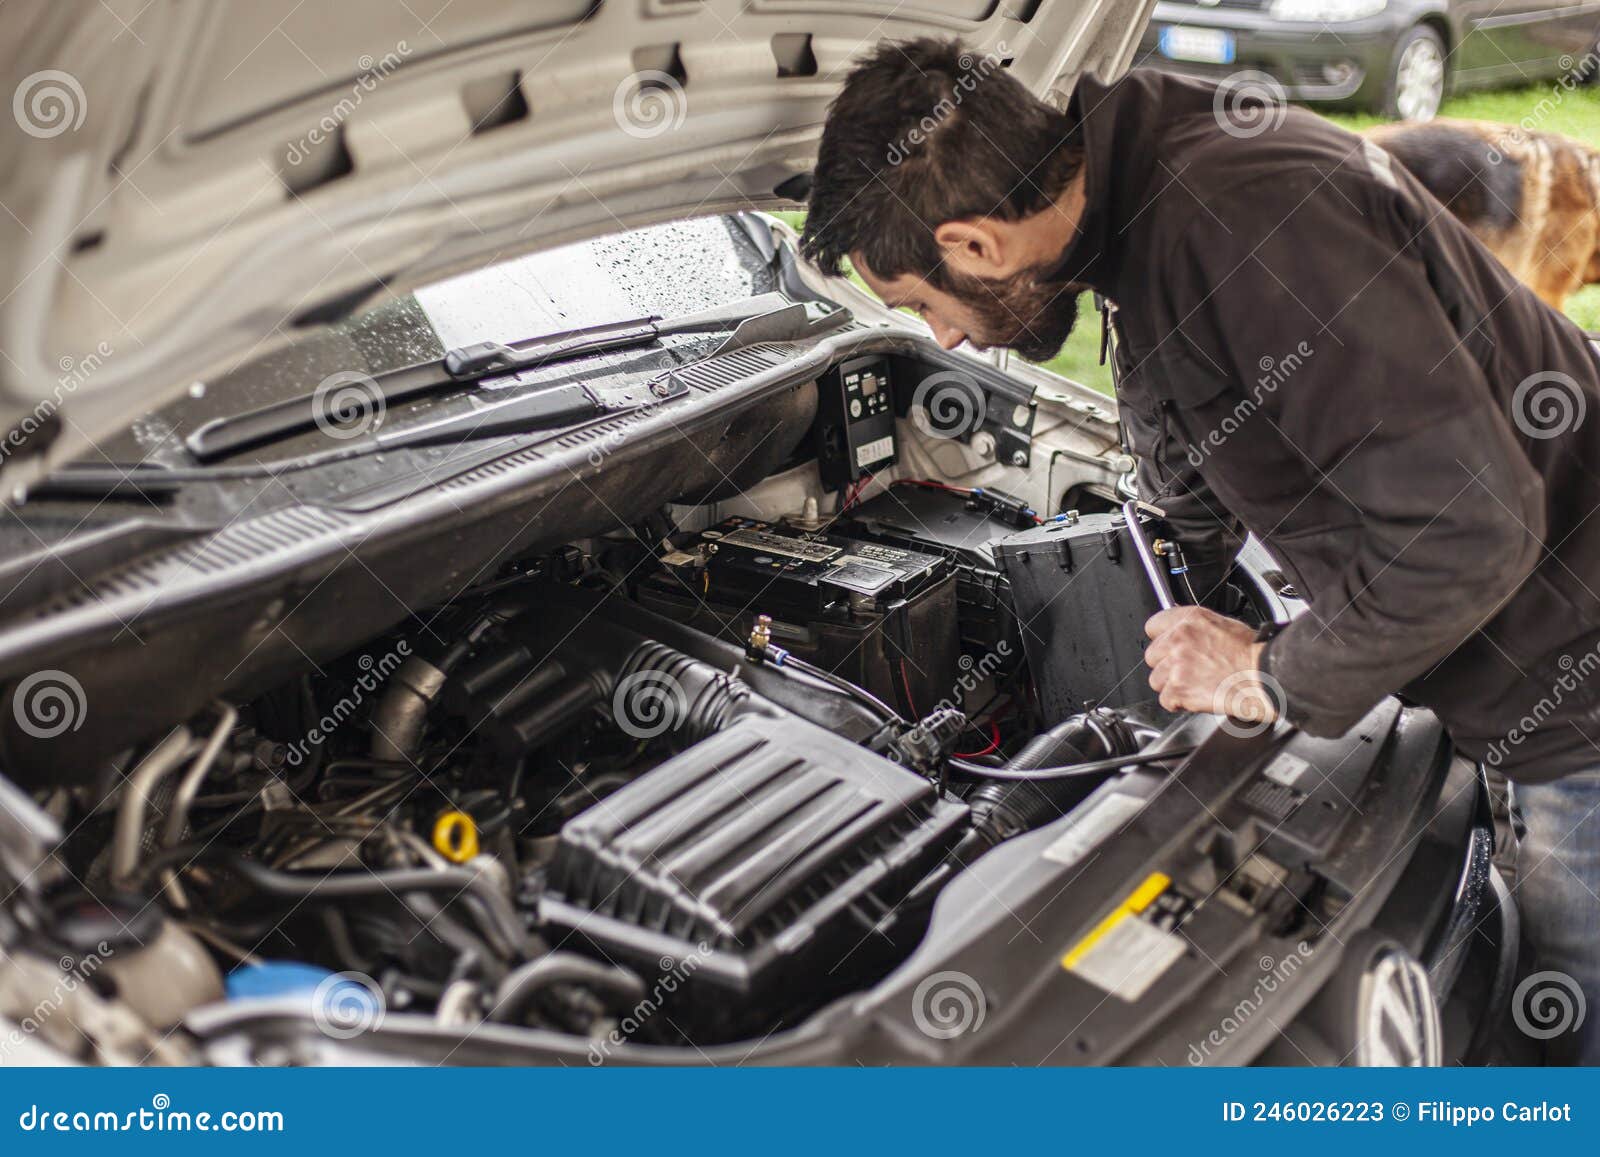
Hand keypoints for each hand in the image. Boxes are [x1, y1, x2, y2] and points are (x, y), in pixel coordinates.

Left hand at [1143, 606, 1276, 721]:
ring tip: (1195, 686)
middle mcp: (1179, 639)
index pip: (1154, 626)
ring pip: (1156, 680)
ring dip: (1171, 686)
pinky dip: (1178, 703)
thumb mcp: (1224, 626)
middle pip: (1152, 656)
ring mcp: (1176, 665)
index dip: (1161, 640)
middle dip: (1165, 666)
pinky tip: (1196, 697)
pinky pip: (1165, 700)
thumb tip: (1184, 634)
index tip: (1167, 648)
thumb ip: (1196, 629)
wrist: (1263, 676)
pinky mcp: (1178, 689)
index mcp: (1190, 620)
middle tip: (1186, 672)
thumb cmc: (1252, 654)